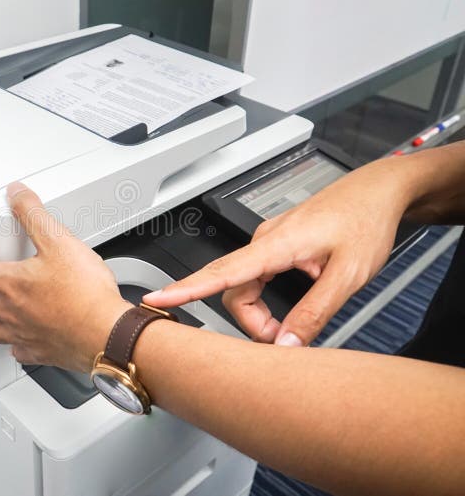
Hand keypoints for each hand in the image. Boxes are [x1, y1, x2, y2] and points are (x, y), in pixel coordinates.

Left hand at [0, 182, 130, 371]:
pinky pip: (15, 350)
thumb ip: (34, 214)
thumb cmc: (86, 295)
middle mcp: (11, 312)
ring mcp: (23, 334)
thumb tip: (17, 195)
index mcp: (11, 284)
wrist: (106, 333)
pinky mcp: (40, 351)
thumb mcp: (59, 241)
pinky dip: (9, 343)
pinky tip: (14, 340)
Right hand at [143, 157, 414, 345]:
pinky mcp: (277, 246)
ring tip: (292, 326)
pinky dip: (267, 299)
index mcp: (277, 244)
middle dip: (253, 322)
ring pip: (246, 287)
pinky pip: (256, 278)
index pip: (221, 271)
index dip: (186, 288)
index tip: (157, 298)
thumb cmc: (365, 221)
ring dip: (262, 313)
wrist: (378, 192)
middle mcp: (266, 241)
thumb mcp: (349, 275)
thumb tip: (287, 344)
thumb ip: (315, 312)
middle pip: (235, 290)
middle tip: (286, 341)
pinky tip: (290, 304)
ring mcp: (270, 242)